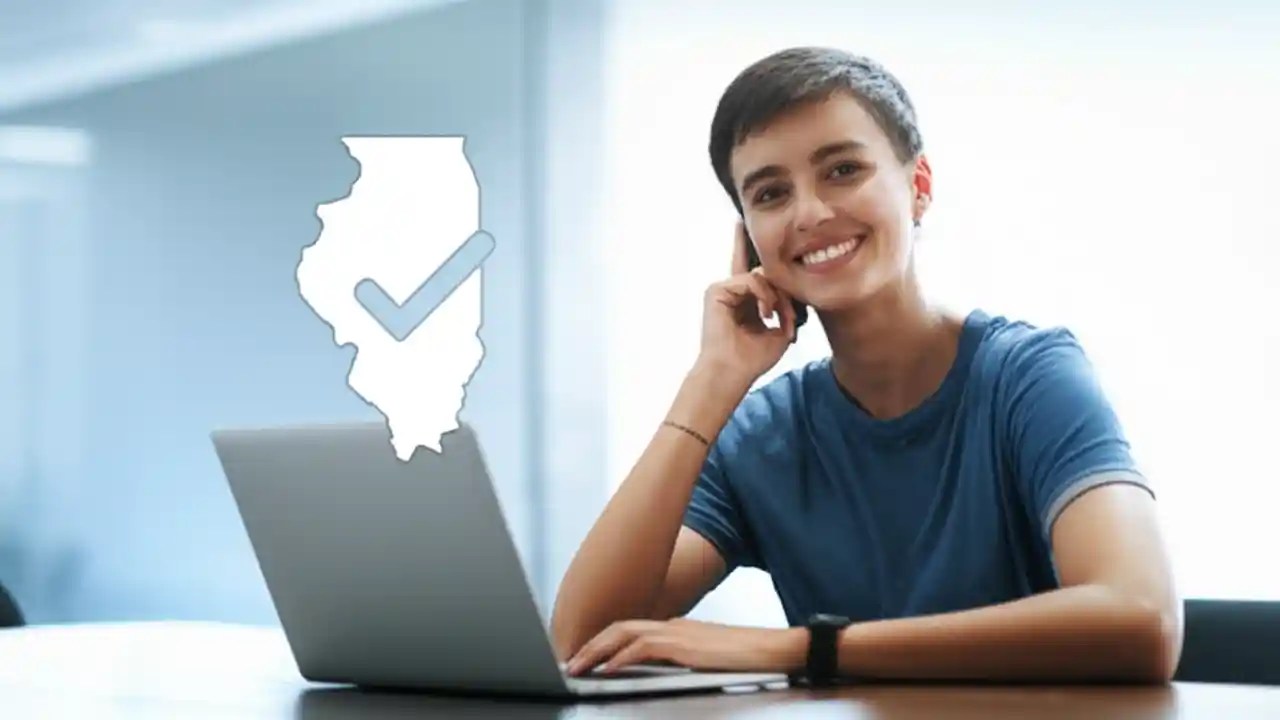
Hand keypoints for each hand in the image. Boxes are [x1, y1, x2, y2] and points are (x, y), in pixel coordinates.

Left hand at [564, 618, 806, 675]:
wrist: (772, 649)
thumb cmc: (745, 657)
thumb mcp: (706, 657)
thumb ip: (681, 658)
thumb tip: (657, 668)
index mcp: (676, 628)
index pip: (630, 630)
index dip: (603, 642)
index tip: (585, 657)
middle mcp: (672, 625)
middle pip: (620, 628)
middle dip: (591, 645)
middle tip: (571, 662)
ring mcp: (678, 633)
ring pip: (625, 635)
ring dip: (597, 651)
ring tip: (579, 666)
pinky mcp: (685, 646)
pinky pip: (643, 648)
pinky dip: (621, 658)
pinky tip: (608, 669)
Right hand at [695, 222, 796, 386]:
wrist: (732, 371)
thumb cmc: (753, 358)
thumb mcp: (779, 328)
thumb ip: (785, 305)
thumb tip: (792, 287)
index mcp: (745, 301)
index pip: (756, 272)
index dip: (752, 248)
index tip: (752, 226)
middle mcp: (733, 291)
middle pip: (763, 270)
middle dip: (782, 291)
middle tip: (785, 315)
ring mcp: (723, 289)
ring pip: (761, 276)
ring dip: (777, 297)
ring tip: (777, 318)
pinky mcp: (717, 290)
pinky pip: (750, 280)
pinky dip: (764, 295)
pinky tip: (765, 313)